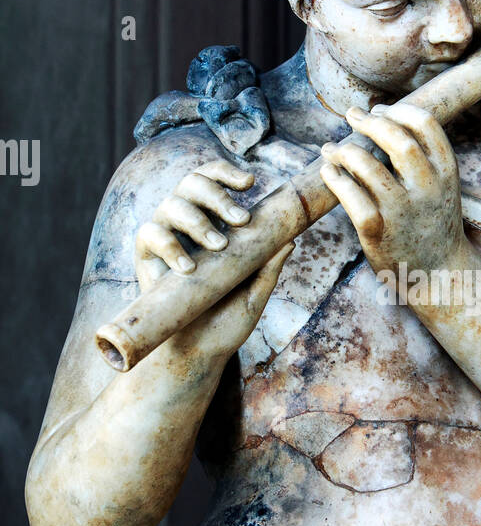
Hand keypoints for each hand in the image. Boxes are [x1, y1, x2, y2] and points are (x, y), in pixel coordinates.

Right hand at [135, 159, 291, 364]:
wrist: (198, 352)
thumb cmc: (226, 322)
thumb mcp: (254, 294)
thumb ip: (268, 268)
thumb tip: (290, 240)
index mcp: (215, 223)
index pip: (215, 181)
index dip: (227, 173)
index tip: (251, 181)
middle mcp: (187, 223)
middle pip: (192, 183)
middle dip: (218, 194)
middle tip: (241, 219)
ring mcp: (165, 236)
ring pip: (173, 203)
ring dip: (198, 220)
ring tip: (218, 245)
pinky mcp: (145, 255)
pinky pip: (150, 233)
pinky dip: (169, 245)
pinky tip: (187, 266)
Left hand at [318, 103, 468, 276]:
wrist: (440, 275)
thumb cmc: (433, 225)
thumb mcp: (442, 188)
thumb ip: (423, 159)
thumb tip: (383, 120)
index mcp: (446, 172)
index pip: (425, 123)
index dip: (397, 110)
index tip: (379, 110)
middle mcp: (427, 189)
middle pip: (397, 138)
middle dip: (370, 122)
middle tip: (353, 116)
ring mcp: (403, 211)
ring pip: (367, 165)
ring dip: (344, 150)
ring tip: (332, 148)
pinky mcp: (378, 233)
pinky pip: (351, 198)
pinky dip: (334, 179)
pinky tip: (327, 171)